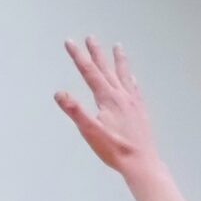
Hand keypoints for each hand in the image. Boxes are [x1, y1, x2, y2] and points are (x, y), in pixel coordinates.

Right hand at [55, 37, 159, 173]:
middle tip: (90, 38)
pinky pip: (135, 90)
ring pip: (124, 75)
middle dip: (96, 53)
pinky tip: (132, 78)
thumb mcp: (90, 131)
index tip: (70, 42)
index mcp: (107, 98)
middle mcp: (121, 95)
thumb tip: (59, 93)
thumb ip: (75, 110)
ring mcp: (132, 102)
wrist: (141, 162)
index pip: (89, 72)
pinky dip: (131, 80)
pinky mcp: (140, 112)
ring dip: (118, 60)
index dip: (78, 56)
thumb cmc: (115, 149)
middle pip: (106, 69)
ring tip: (117, 47)